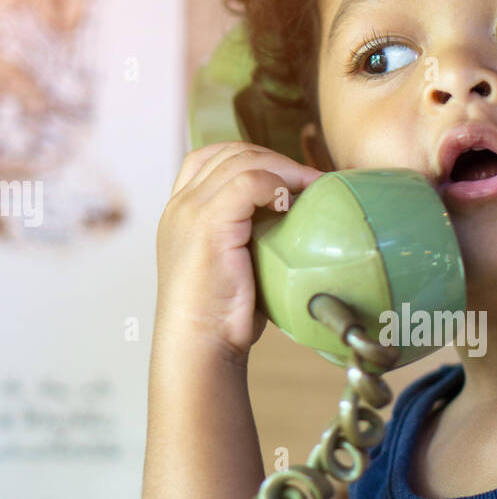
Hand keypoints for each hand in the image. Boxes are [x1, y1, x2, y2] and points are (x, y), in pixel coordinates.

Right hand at [155, 141, 322, 362]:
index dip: (254, 157)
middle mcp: (180, 205)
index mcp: (180, 211)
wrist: (198, 346)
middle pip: (230, 152)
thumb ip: (247, 238)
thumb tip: (293, 226)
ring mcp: (190, 211)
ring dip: (285, 169)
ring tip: (314, 187)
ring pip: (242, 161)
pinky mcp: (208, 225)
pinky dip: (279, 184)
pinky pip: (249, 183)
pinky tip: (297, 202)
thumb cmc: (221, 318)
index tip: (289, 178)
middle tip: (311, 181)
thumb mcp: (231, 266)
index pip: (211, 157)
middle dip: (275, 159)